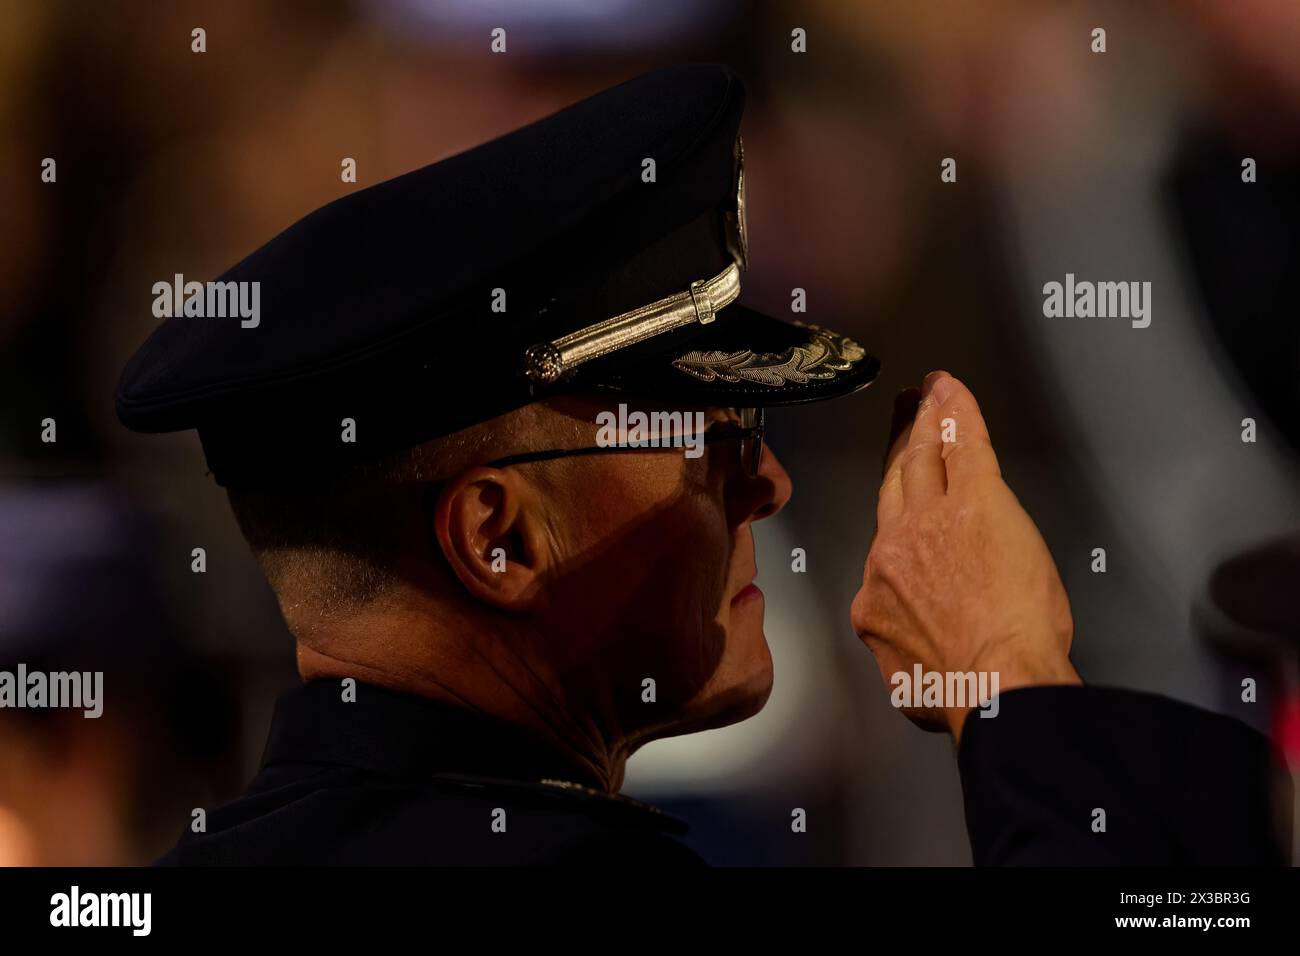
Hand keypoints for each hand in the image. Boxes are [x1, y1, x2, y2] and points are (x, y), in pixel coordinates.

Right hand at [851, 371, 1079, 743]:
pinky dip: (956, 412)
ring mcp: (934, 519)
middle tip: (903, 416)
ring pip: (924, 457)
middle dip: (900, 446)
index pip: (886, 535)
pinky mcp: (978, 501)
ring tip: (926, 396)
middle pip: (896, 483)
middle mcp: (895, 548)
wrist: (993, 681)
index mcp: (879, 592)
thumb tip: (913, 647)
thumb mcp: (909, 679)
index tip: (897, 491)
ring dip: (925, 421)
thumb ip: (902, 645)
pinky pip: (964, 444)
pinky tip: (951, 390)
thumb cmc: (961, 690)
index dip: (893, 508)